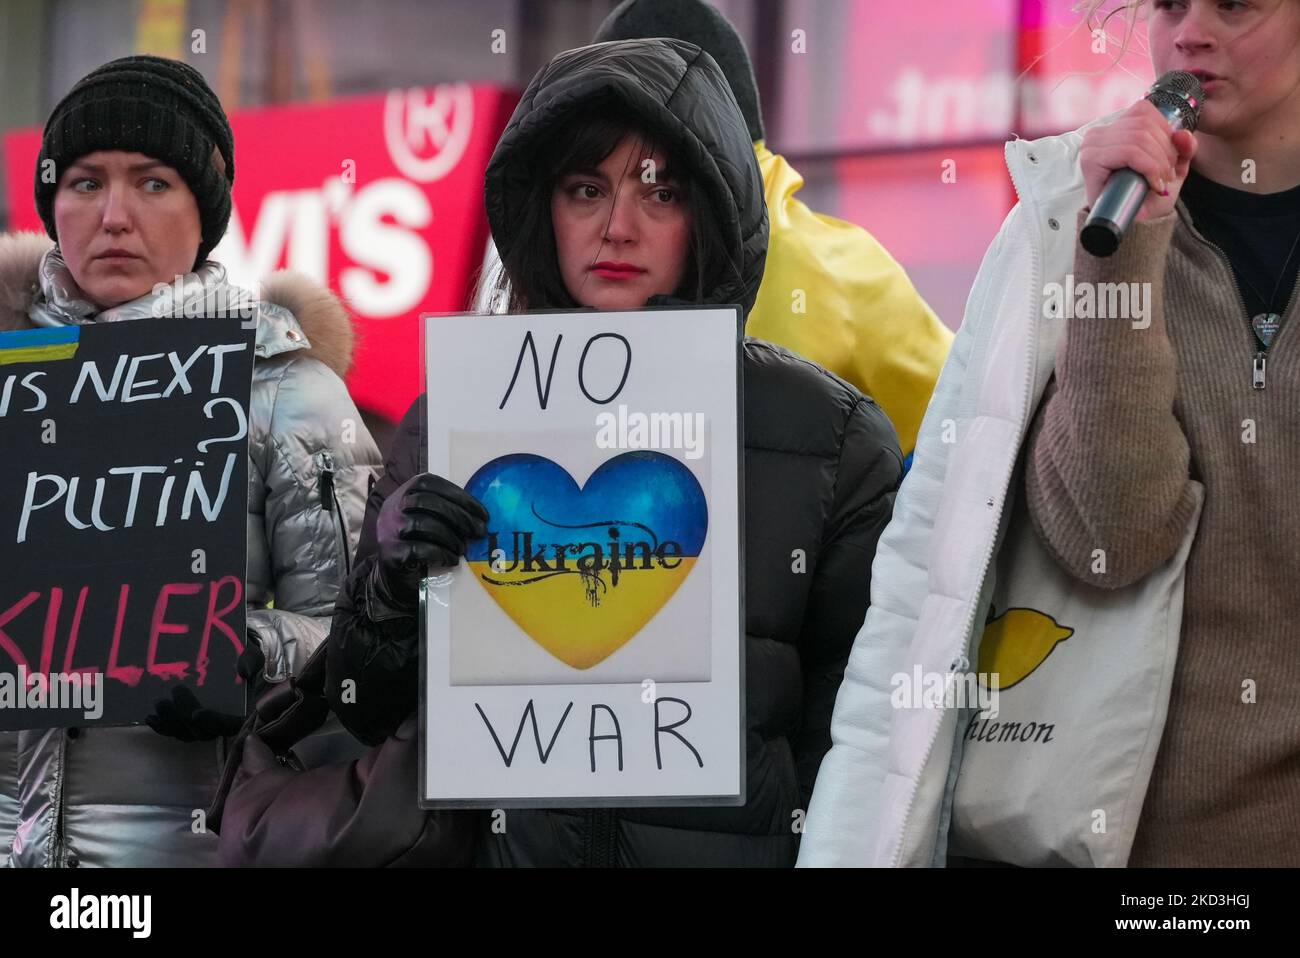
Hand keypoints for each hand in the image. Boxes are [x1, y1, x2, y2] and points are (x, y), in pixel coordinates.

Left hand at [145, 635, 266, 740]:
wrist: (234, 660)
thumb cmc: (244, 660)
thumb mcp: (252, 656)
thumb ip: (251, 661)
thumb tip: (243, 671)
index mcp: (244, 711)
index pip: (230, 724)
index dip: (214, 722)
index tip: (198, 713)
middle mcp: (224, 724)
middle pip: (204, 733)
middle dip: (184, 718)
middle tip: (172, 695)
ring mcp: (205, 726)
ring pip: (187, 735)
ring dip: (170, 724)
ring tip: (159, 704)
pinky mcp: (190, 724)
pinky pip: (176, 732)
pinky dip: (162, 727)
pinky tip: (151, 718)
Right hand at [372, 473, 488, 610]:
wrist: (394, 579)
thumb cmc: (419, 544)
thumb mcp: (428, 520)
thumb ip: (445, 511)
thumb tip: (478, 514)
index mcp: (403, 494)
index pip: (427, 483)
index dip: (458, 494)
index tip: (481, 512)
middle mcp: (392, 508)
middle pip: (426, 501)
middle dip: (459, 516)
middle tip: (479, 531)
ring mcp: (388, 531)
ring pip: (422, 524)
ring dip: (450, 536)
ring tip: (463, 548)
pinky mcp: (390, 554)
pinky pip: (418, 549)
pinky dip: (440, 554)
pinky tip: (452, 560)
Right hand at [1079, 98, 1197, 222]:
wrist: (1132, 225)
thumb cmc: (1148, 195)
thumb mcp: (1173, 166)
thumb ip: (1183, 147)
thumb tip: (1183, 133)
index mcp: (1115, 128)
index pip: (1145, 112)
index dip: (1165, 132)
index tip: (1170, 159)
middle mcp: (1099, 133)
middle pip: (1144, 125)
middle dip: (1165, 151)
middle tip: (1167, 175)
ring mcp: (1092, 146)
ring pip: (1139, 138)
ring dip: (1159, 162)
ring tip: (1161, 181)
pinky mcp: (1092, 161)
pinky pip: (1130, 152)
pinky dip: (1149, 168)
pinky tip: (1152, 184)